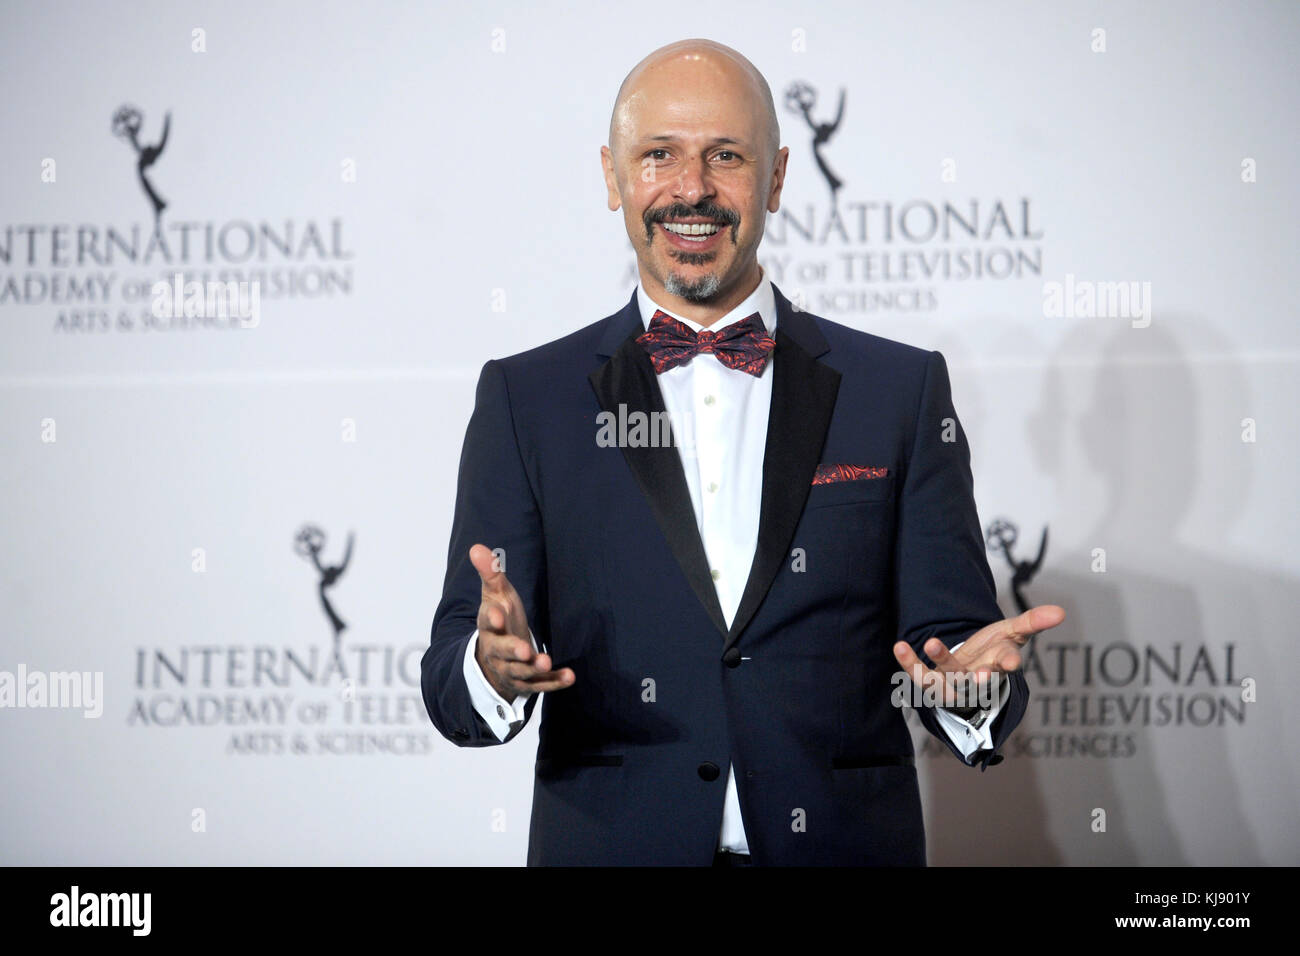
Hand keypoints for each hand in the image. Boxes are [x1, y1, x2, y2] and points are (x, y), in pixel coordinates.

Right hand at [470, 543, 574, 702]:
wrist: (495, 658)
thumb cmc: (500, 619)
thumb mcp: (495, 595)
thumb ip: (490, 573)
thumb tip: (476, 547)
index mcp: (489, 627)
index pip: (488, 622)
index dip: (492, 619)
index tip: (498, 616)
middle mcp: (498, 650)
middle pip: (503, 652)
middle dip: (513, 650)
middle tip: (524, 649)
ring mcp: (512, 669)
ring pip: (521, 671)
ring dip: (534, 668)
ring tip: (545, 661)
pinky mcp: (527, 683)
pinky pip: (541, 684)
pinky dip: (555, 682)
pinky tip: (570, 677)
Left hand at [892, 605, 1064, 711]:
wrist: (968, 671)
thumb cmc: (992, 651)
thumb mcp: (1011, 633)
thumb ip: (1032, 622)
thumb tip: (1061, 611)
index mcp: (997, 666)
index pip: (1006, 665)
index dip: (1009, 663)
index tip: (1012, 662)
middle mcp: (975, 678)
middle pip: (978, 684)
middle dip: (979, 681)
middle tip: (981, 676)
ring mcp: (951, 682)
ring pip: (945, 682)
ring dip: (938, 664)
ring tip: (930, 641)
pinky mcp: (930, 680)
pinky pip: (917, 675)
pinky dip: (908, 663)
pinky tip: (900, 645)